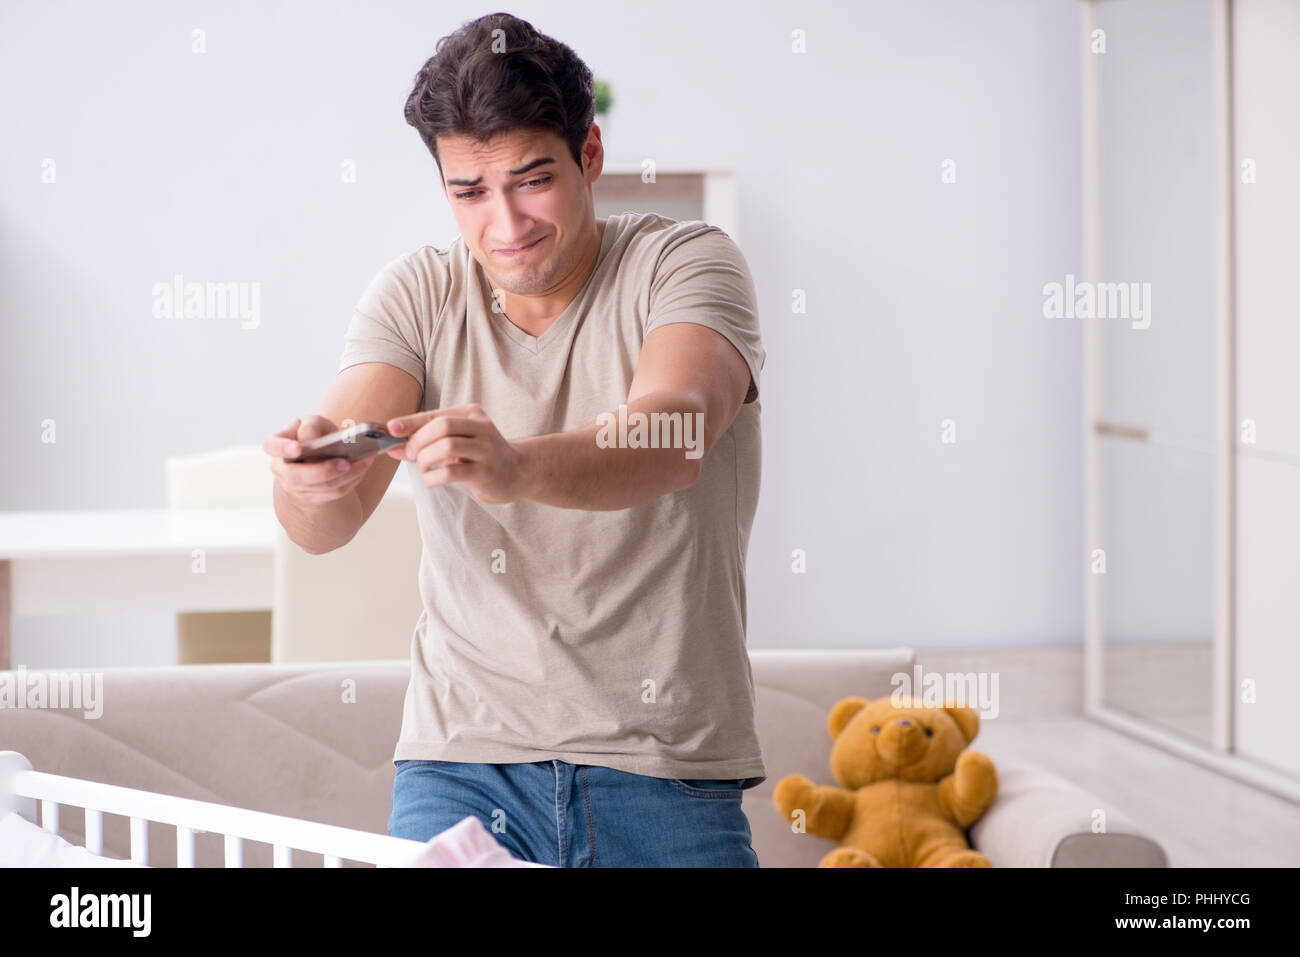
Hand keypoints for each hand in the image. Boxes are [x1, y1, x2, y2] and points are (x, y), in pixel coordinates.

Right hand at [265, 415, 374, 504]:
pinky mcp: (312, 497)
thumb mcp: (313, 423)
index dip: (282, 448)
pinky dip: (352, 481)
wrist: (321, 454)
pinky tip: (364, 469)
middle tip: (345, 462)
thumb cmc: (315, 433)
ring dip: (346, 476)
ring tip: (365, 461)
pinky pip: (334, 493)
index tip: (298, 448)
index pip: (272, 446)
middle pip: (297, 477)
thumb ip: (310, 426)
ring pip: (321, 487)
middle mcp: (282, 469)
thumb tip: (310, 437)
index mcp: (277, 446)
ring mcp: (295, 487)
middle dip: (323, 471)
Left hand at [386, 404, 525, 504]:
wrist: (517, 472)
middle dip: (420, 441)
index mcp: (472, 414)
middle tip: (412, 454)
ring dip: (426, 459)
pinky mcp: (486, 472)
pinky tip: (432, 480)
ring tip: (424, 468)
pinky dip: (434, 477)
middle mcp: (481, 428)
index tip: (391, 429)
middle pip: (442, 426)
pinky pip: (452, 472)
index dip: (411, 422)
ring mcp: (486, 450)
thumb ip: (426, 443)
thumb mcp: (455, 443)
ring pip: (447, 446)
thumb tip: (393, 446)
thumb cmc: (480, 456)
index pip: (436, 415)